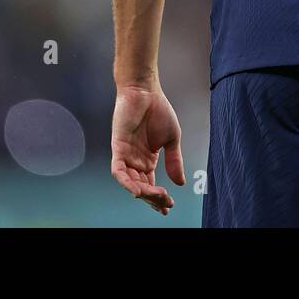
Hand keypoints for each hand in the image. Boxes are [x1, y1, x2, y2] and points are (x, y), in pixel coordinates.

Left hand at [110, 84, 185, 213]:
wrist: (146, 92)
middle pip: (142, 187)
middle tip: (166, 202)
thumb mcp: (171, 140)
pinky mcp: (118, 148)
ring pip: (131, 183)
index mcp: (148, 160)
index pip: (151, 185)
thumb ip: (174, 161)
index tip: (169, 207)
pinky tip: (137, 190)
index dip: (158, 198)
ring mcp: (126, 155)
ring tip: (158, 196)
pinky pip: (119, 171)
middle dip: (154, 198)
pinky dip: (127, 182)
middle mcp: (136, 161)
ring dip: (144, 192)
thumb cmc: (158, 110)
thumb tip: (180, 183)